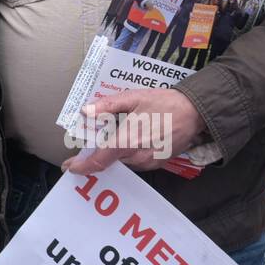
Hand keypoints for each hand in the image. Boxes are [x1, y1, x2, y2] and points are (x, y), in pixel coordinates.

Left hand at [62, 88, 205, 174]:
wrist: (195, 112)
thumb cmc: (164, 103)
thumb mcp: (133, 97)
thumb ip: (107, 106)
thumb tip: (86, 111)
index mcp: (127, 141)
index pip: (98, 161)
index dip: (82, 166)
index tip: (69, 167)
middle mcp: (136, 156)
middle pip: (108, 161)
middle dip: (96, 155)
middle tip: (88, 145)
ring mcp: (148, 162)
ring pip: (121, 162)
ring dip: (113, 154)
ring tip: (112, 138)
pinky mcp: (157, 163)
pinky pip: (134, 162)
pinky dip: (127, 154)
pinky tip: (130, 139)